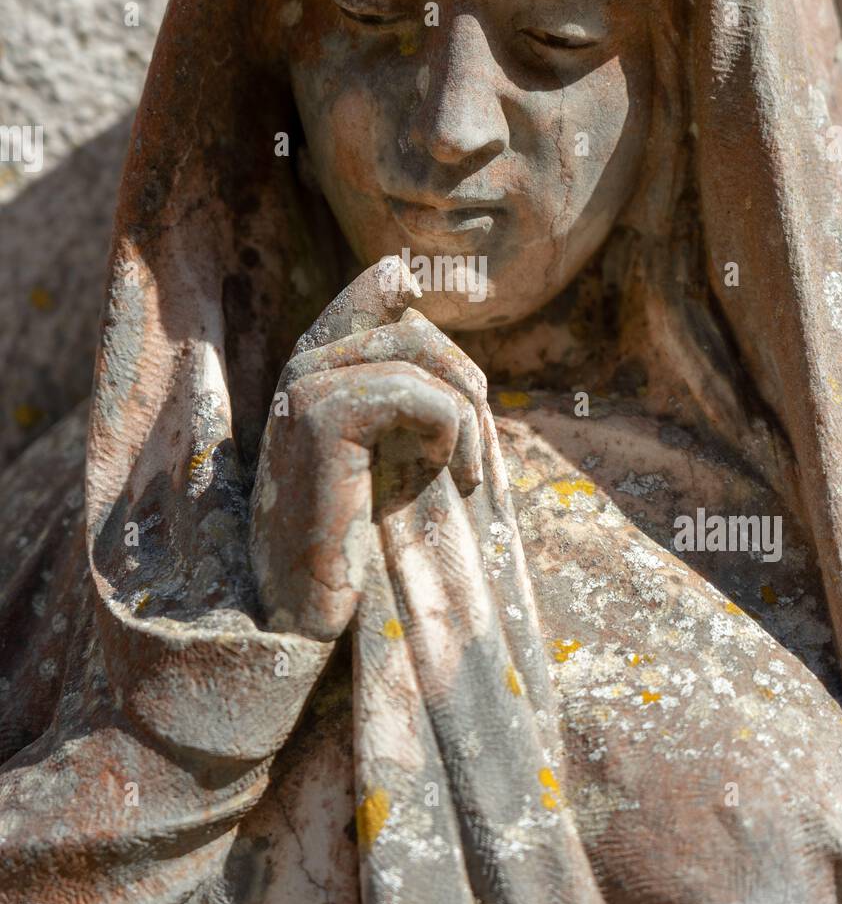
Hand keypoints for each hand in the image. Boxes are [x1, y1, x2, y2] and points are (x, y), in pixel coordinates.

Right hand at [249, 257, 485, 639]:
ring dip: (465, 417)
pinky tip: (447, 477)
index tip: (417, 296)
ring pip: (420, 356)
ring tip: (468, 476)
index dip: (393, 289)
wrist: (300, 614)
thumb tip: (450, 357)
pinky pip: (417, 394)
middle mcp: (300, 368)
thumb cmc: (351, 546)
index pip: (362, 297)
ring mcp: (304, 386)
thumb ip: (402, 403)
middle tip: (479, 457)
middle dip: (466, 384)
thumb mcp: (382, 458)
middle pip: (413, 331)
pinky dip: (450, 433)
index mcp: (311, 374)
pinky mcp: (321, 417)